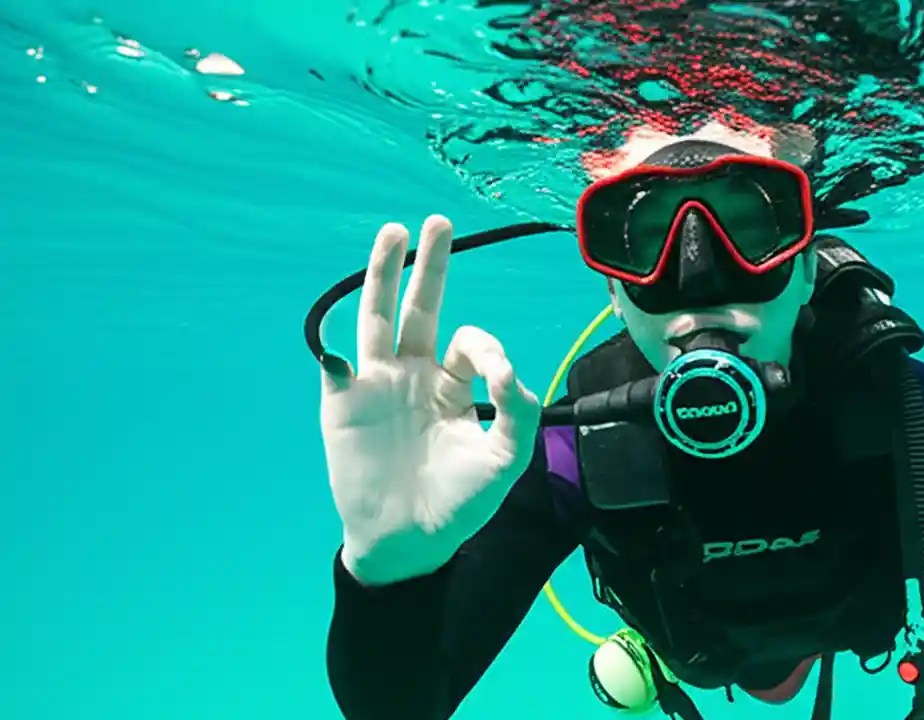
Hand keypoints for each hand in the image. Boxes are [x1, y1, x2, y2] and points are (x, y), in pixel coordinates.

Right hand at [320, 216, 541, 584]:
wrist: (408, 540)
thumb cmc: (459, 502)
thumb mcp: (505, 460)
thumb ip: (517, 412)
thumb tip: (508, 372)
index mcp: (453, 385)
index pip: (470, 343)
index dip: (486, 349)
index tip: (496, 378)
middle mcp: (414, 374)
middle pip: (421, 309)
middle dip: (430, 267)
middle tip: (438, 222)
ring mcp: (376, 385)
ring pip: (378, 318)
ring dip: (384, 276)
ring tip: (393, 233)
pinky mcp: (343, 404)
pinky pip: (337, 365)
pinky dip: (338, 348)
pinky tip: (347, 335)